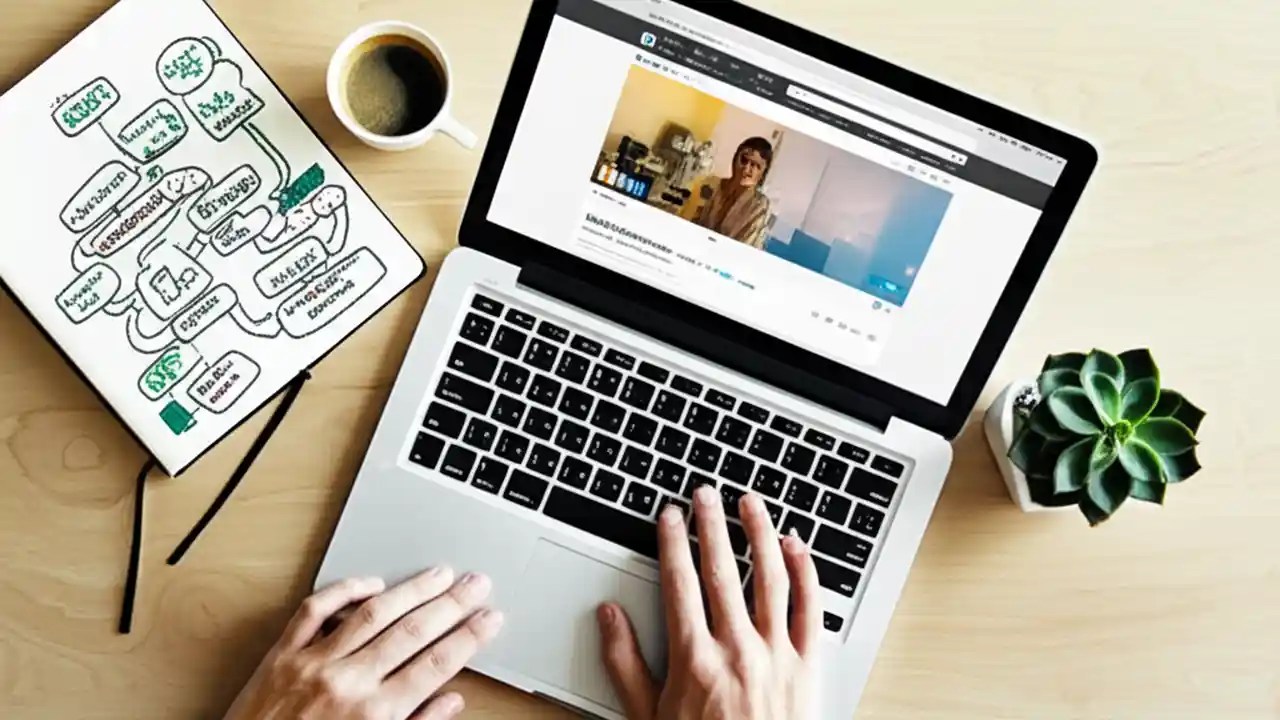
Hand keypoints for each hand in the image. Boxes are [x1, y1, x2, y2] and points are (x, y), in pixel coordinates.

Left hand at [224, 568, 503, 719]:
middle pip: (414, 631)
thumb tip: (449, 701)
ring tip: (438, 574)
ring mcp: (313, 663)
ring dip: (411, 589)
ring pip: (374, 612)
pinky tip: (370, 583)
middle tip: (476, 584)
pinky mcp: (281, 655)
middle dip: (452, 604)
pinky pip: (315, 610)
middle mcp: (347, 683)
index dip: (471, 637)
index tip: (491, 618)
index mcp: (375, 715)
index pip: (437, 664)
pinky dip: (344, 590)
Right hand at [598, 486, 820, 719]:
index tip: (669, 516)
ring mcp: (778, 655)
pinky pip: (812, 609)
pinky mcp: (810, 666)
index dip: (672, 543)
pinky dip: (805, 572)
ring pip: (770, 578)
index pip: (680, 583)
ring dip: (759, 533)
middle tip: (705, 493)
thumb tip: (608, 617)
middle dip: (711, 525)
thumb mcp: (647, 717)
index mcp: (694, 659)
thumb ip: (625, 664)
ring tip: (750, 503)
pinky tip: (795, 546)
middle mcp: (737, 649)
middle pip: (722, 570)